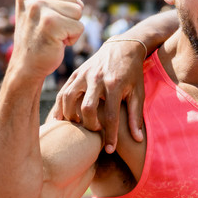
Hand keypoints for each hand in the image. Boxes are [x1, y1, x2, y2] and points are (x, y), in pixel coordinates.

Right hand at [8, 0, 84, 85]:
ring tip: (53, 35)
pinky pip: (80, 26)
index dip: (63, 1)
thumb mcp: (46, 9)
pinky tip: (56, 43)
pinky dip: (73, 38)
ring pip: (78, 10)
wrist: (27, 65)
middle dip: (68, 15)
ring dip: (71, 26)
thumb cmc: (39, 36)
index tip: (46, 16)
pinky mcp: (50, 23)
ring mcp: (39, 7)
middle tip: (50, 29)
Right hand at [53, 39, 145, 153]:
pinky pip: (63, 92)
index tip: (110, 150)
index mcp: (114, 85)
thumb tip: (138, 139)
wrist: (122, 47)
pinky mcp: (75, 73)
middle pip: (86, 108)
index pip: (110, 116)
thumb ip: (136, 116)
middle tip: (95, 132)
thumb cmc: (132, 73)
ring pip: (68, 99)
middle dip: (89, 125)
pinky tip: (61, 120)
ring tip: (78, 126)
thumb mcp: (138, 93)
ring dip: (70, 116)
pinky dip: (59, 107)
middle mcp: (96, 79)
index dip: (110, 135)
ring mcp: (83, 75)